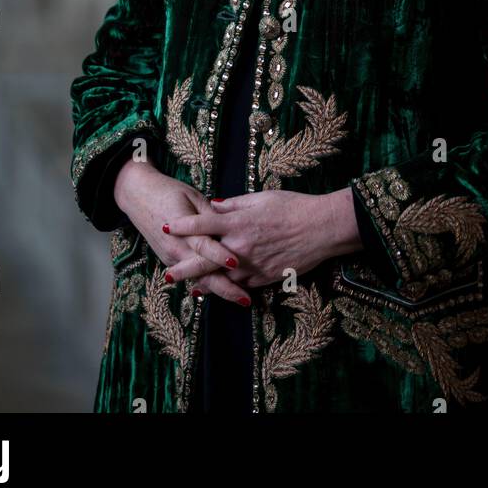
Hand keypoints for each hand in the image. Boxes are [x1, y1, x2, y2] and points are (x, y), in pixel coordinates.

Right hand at [113, 161, 245, 297]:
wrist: (137, 196)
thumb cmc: (168, 191)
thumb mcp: (192, 197)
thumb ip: (210, 215)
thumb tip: (230, 227)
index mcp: (182, 229)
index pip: (203, 245)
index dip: (219, 254)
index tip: (236, 263)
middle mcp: (176, 248)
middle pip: (202, 272)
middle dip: (225, 287)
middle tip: (246, 300)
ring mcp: (171, 257)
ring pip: (198, 278)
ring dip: (219, 290)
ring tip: (240, 299)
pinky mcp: (169, 260)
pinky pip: (191, 275)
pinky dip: (207, 284)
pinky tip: (225, 291)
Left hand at [161, 188, 363, 302]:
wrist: (321, 228)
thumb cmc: (293, 206)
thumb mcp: (261, 198)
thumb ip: (234, 204)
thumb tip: (214, 205)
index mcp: (237, 222)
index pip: (202, 223)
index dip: (182, 225)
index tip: (166, 226)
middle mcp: (240, 246)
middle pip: (204, 260)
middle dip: (183, 268)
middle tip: (166, 275)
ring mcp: (251, 266)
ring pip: (221, 278)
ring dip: (205, 283)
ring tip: (190, 288)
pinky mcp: (264, 278)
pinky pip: (242, 285)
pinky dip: (231, 287)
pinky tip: (223, 290)